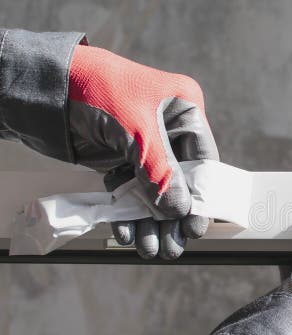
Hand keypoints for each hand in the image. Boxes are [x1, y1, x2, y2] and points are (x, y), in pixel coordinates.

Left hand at [68, 45, 218, 258]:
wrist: (45, 86)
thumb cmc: (100, 92)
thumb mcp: (138, 133)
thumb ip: (162, 173)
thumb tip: (180, 211)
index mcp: (184, 109)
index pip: (203, 159)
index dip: (201, 195)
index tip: (196, 225)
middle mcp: (167, 128)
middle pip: (180, 181)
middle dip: (173, 216)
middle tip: (173, 246)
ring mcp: (142, 145)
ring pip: (154, 190)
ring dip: (151, 221)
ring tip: (150, 248)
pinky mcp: (118, 157)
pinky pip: (129, 190)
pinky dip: (127, 212)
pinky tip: (126, 233)